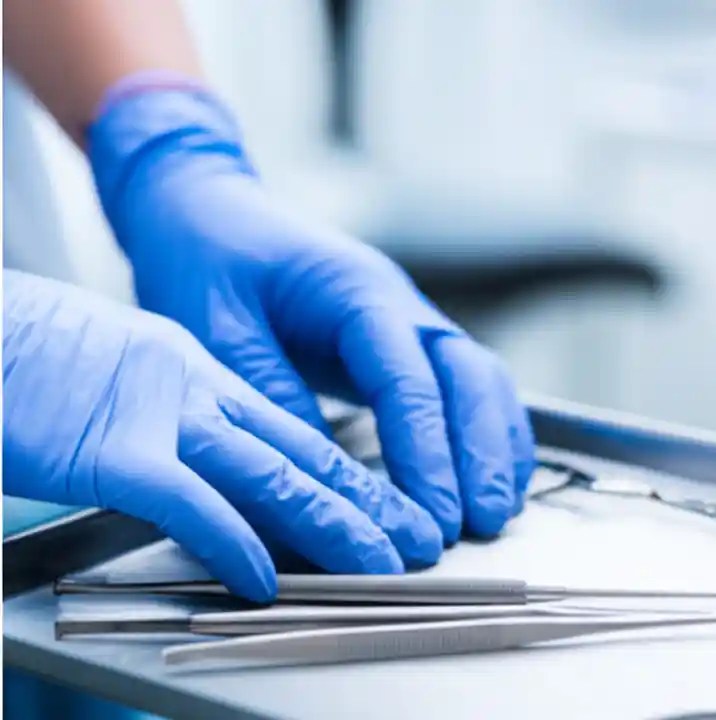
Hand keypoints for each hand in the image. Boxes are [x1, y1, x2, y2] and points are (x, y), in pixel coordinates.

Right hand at [2, 271, 445, 600]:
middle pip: (299, 448)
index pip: (286, 425)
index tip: (385, 500)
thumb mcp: (104, 371)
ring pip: (270, 474)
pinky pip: (191, 504)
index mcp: (187, 366)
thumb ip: (154, 413)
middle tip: (416, 537)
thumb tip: (182, 456)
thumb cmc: (12, 350)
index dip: (343, 468)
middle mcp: (188, 383)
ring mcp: (155, 414)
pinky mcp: (112, 451)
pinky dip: (234, 543)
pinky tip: (265, 577)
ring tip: (381, 560)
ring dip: (333, 522)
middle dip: (366, 499)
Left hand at [89, 85, 534, 543]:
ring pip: (481, 381)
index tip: (433, 515)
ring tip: (497, 516)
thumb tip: (316, 477)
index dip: (426, 451)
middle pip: (469, 377)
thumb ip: (270, 394)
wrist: (207, 210)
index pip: (409, 379)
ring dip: (495, 447)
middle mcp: (401, 304)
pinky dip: (489, 435)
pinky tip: (492, 482)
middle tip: (482, 525)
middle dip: (481, 454)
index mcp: (357, 292)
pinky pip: (469, 388)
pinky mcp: (409, 344)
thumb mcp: (215, 329)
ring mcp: (413, 321)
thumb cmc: (207, 261)